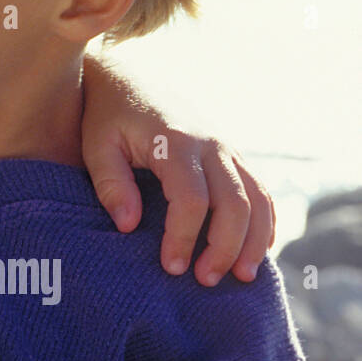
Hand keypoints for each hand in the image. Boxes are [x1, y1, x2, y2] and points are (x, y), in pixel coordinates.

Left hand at [80, 56, 274, 285]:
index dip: (184, 236)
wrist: (126, 79)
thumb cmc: (106, 117)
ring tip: (241, 276)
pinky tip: (255, 250)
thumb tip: (129, 226)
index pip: (191, 199)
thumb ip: (111, 184)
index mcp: (174, 141)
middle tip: (206, 281)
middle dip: (225, 246)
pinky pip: (260, 190)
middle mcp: (209, 144)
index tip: (171, 267)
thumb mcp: (97, 146)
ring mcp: (226, 148)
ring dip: (254, 240)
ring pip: (257, 198)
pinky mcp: (231, 154)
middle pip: (234, 203)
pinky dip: (264, 222)